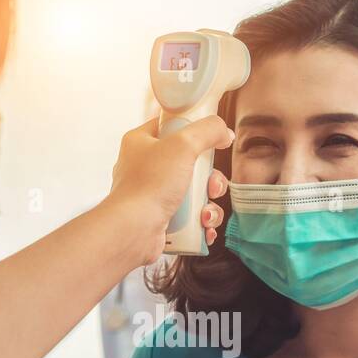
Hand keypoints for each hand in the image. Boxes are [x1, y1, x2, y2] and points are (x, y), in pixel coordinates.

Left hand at [106, 115, 232, 265]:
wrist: (133, 231)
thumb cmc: (148, 186)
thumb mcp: (183, 144)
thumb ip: (208, 131)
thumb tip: (224, 133)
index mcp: (141, 142)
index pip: (171, 126)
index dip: (193, 130)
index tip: (211, 139)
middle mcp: (145, 167)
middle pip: (191, 163)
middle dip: (210, 178)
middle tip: (211, 186)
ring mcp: (153, 194)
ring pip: (194, 192)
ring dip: (209, 203)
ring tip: (206, 213)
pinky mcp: (161, 218)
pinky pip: (191, 216)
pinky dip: (202, 221)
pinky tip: (204, 226)